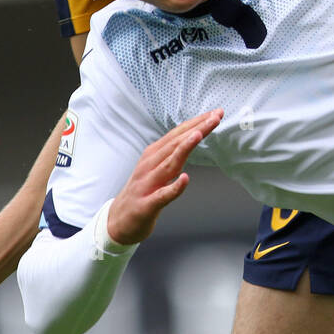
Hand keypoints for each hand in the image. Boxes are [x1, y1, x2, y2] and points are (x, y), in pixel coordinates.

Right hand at [107, 109, 223, 244]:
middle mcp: (149, 166)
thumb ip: (172, 154)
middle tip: (215, 116)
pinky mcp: (146, 205)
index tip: (215, 113)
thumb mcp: (156, 168)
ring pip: (168, 164)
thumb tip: (194, 136)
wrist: (118, 221)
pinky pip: (162, 195)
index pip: (177, 135)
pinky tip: (185, 179)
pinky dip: (174, 187)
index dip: (196, 123)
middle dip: (196, 129)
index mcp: (153, 155)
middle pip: (175, 144)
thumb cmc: (142, 192)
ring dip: (184, 148)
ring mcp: (147, 185)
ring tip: (198, 135)